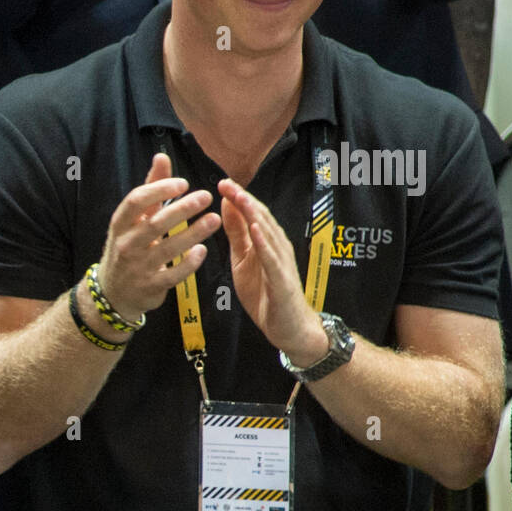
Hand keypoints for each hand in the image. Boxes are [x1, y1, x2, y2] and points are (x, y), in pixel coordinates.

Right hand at [94, 153, 221, 321]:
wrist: (114, 292)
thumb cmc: (128, 246)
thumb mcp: (132, 219)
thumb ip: (150, 189)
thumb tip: (162, 157)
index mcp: (120, 224)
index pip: (136, 201)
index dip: (159, 190)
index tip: (183, 183)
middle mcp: (126, 244)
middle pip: (155, 224)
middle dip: (182, 209)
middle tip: (206, 197)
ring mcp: (138, 268)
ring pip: (167, 249)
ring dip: (193, 233)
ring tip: (214, 220)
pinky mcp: (151, 286)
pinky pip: (173, 275)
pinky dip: (188, 263)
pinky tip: (203, 251)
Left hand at [218, 179, 327, 362]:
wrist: (289, 328)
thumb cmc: (266, 294)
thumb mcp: (243, 260)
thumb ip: (237, 235)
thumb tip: (227, 206)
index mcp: (266, 242)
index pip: (252, 214)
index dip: (238, 197)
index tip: (222, 182)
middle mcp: (277, 247)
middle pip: (260, 218)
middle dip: (244, 199)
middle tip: (226, 183)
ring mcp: (281, 263)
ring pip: (268, 234)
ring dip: (254, 214)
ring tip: (240, 198)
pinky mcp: (282, 281)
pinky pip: (273, 259)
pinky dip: (264, 244)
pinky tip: (255, 231)